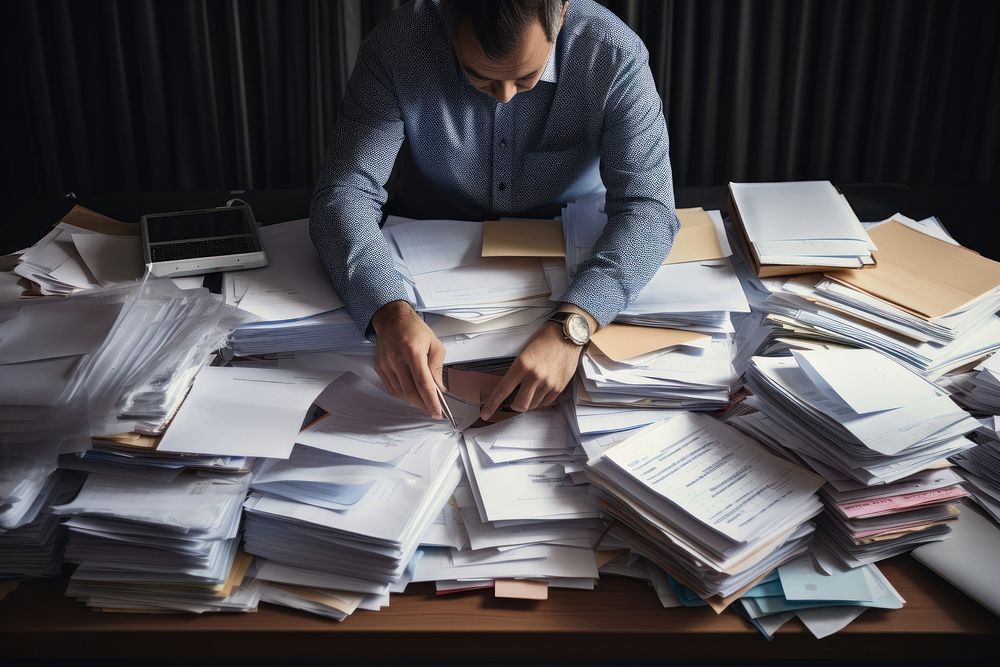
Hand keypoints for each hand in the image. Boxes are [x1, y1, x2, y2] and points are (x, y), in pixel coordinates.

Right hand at [371, 300, 444, 418]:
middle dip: (423, 405)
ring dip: (413, 402)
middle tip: (432, 410)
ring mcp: (386, 364)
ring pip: (400, 393)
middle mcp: (397, 359)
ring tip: (423, 403)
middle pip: (411, 392)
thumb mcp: (434, 344)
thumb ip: (437, 368)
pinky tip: (411, 395)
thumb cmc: (415, 329)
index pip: (423, 384)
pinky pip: (391, 388)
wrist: (393, 319)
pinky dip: (402, 395)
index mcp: (413, 352)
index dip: (431, 401)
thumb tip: (438, 389)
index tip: (437, 412)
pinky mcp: (380, 367)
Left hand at [480, 321, 583, 420]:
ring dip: (529, 402)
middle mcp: (534, 376)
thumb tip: (508, 387)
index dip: (492, 405)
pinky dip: (541, 400)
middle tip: (514, 402)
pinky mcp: (559, 387)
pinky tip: (541, 390)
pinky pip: (546, 402)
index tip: (486, 413)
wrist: (567, 336)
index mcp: (522, 366)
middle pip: (519, 405)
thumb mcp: (523, 352)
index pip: (502, 390)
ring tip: (531, 390)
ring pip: (533, 405)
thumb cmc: (545, 340)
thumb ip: (516, 371)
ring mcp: (547, 383)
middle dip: (515, 406)